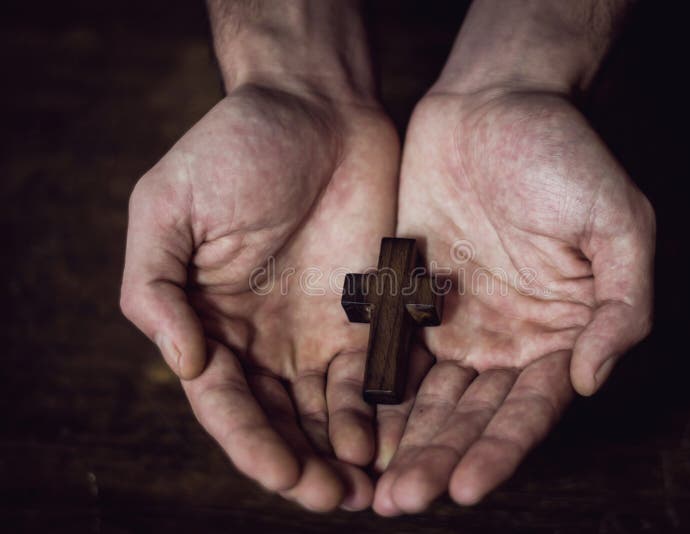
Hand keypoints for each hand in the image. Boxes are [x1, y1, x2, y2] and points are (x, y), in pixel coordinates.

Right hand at [121, 84, 398, 510]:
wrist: (315, 105)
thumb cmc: (233, 147)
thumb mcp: (168, 206)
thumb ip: (155, 287)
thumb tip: (183, 364)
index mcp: (212, 321)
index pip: (229, 401)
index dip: (252, 444)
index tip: (282, 477)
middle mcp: (266, 336)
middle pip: (283, 418)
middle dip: (304, 464)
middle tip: (333, 500)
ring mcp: (321, 325)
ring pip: (332, 407)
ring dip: (347, 449)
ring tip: (369, 487)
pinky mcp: (371, 308)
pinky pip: (380, 369)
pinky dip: (386, 407)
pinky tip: (398, 434)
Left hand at [373, 89, 653, 513]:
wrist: (493, 102)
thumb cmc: (563, 155)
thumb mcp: (618, 222)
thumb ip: (622, 307)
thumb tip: (593, 380)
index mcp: (560, 332)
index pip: (530, 409)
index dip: (501, 450)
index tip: (465, 486)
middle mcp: (507, 338)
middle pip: (473, 416)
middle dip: (440, 459)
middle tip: (404, 502)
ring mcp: (455, 321)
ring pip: (428, 397)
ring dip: (404, 441)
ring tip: (375, 486)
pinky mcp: (409, 297)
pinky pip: (390, 353)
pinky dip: (374, 392)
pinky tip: (351, 427)